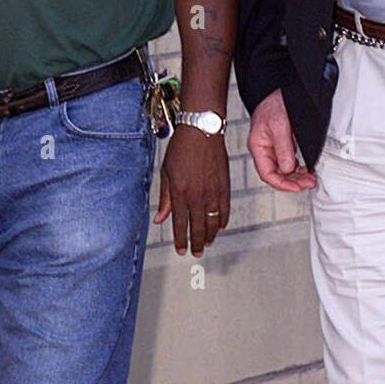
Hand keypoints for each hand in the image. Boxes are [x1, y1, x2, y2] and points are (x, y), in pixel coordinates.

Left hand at [153, 125, 229, 256]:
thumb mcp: (166, 172)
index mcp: (179, 192)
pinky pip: (224, 208)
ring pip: (212, 220)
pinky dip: (222, 219)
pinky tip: (220, 226)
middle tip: (196, 253)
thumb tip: (160, 219)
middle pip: (197, 226)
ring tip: (207, 243)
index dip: (180, 240)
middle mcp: (196, 195)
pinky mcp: (224, 184)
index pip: (179, 223)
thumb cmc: (181, 149)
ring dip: (209, 234)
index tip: (181, 250)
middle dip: (196, 242)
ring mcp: (212, 190)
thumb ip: (164, 198)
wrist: (201, 130)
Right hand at [247, 88, 315, 192]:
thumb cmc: (275, 103)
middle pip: (277, 174)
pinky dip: (299, 167)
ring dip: (297, 175)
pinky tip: (307, 169)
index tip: (297, 187)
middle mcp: (265, 149)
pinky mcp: (283, 143)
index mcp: (258, 146)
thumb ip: (284, 147)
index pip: (267, 174)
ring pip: (284, 169)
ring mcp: (274, 147)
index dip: (282, 184)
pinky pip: (290, 160)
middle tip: (309, 183)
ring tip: (311, 178)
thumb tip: (288, 168)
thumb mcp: (280, 124)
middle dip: (293, 181)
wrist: (280, 89)